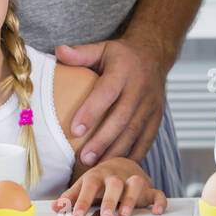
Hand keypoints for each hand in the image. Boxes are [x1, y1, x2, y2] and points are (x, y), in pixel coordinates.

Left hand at [54, 158, 165, 215]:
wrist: (123, 164)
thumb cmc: (101, 179)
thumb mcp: (84, 185)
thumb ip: (71, 197)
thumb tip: (55, 207)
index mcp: (98, 176)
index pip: (89, 186)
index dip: (83, 200)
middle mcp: (116, 177)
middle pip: (114, 184)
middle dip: (110, 200)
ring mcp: (133, 181)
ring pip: (135, 185)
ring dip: (131, 198)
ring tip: (125, 213)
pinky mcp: (148, 189)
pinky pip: (157, 193)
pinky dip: (159, 201)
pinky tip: (156, 211)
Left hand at [55, 37, 166, 165]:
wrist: (154, 55)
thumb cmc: (121, 56)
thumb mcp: (102, 49)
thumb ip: (81, 53)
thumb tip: (58, 51)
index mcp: (124, 70)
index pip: (107, 92)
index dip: (91, 112)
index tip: (74, 130)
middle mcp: (140, 88)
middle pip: (122, 118)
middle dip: (103, 140)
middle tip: (85, 158)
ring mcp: (151, 104)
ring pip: (134, 132)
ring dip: (116, 151)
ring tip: (98, 167)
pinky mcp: (157, 117)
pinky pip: (147, 139)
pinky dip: (134, 155)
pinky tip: (119, 167)